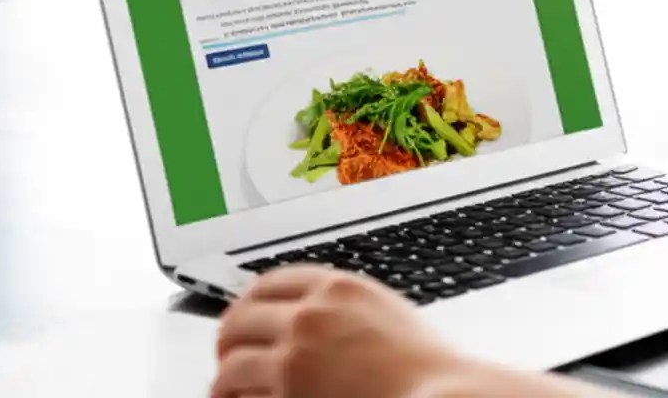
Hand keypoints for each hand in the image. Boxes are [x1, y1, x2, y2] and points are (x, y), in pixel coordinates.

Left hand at [212, 265, 461, 397]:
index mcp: (339, 288)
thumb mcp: (387, 315)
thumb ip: (346, 310)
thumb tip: (310, 316)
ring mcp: (296, 352)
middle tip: (228, 355)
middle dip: (229, 338)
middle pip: (241, 315)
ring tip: (229, 391)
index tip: (244, 314)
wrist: (441, 394)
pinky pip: (240, 390)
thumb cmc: (426, 368)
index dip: (249, 301)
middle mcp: (312, 314)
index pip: (271, 282)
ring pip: (232, 358)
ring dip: (225, 376)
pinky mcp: (287, 387)